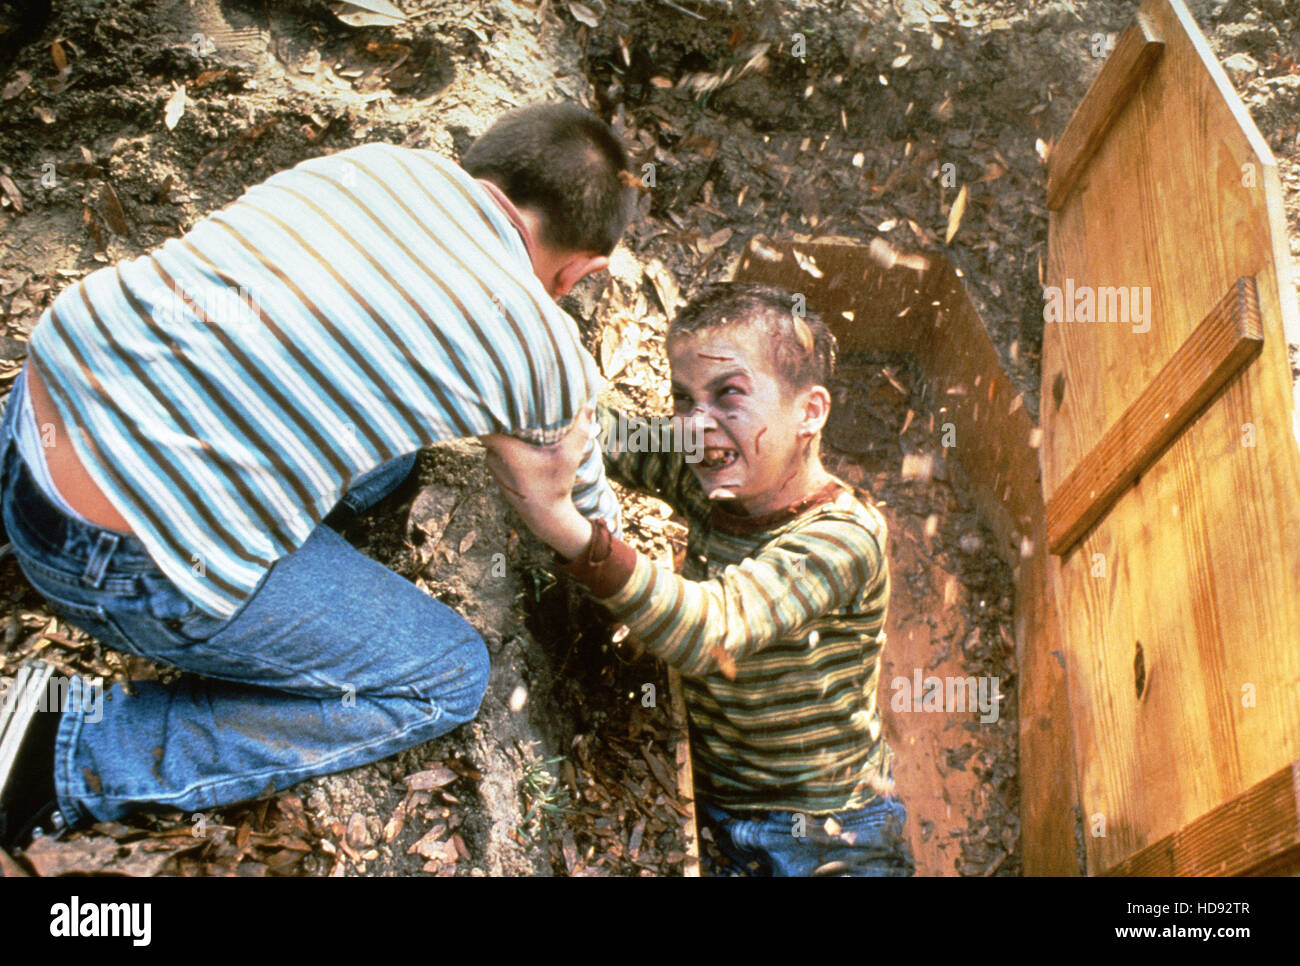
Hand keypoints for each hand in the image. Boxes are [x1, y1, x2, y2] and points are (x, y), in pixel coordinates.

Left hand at [481, 407, 595, 558]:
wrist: (546, 517)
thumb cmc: (554, 486)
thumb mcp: (569, 456)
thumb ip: (579, 430)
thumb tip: (588, 405)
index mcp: (504, 448)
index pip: (484, 420)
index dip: (488, 406)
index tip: (499, 395)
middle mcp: (492, 456)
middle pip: (491, 426)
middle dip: (503, 416)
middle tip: (517, 403)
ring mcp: (492, 466)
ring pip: (495, 439)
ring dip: (506, 431)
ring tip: (520, 420)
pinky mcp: (496, 473)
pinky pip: (498, 451)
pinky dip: (507, 445)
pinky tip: (521, 441)